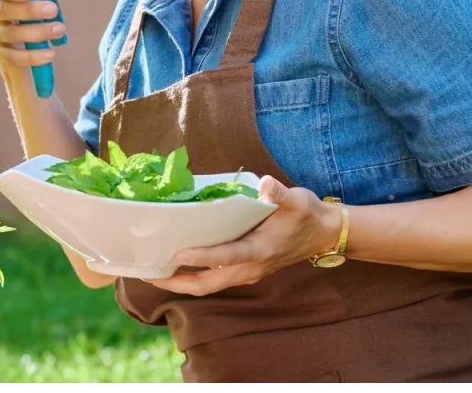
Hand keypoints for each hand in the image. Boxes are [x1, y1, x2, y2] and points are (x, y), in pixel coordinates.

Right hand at [0, 0, 68, 76]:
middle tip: (53, 9)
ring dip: (35, 32)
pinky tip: (50, 54)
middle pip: (3, 11)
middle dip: (28, 11)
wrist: (26, 39)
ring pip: (9, 34)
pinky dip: (31, 56)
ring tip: (60, 30)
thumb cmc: (33, 2)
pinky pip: (11, 57)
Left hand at [146, 176, 343, 295]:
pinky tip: (174, 265)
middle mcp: (250, 267)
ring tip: (152, 273)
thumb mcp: (297, 200)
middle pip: (208, 284)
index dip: (203, 258)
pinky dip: (192, 276)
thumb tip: (267, 184)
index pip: (227, 257)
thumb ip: (280, 193)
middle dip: (178, 283)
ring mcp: (246, 271)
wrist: (323, 233)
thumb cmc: (307, 214)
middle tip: (148, 275)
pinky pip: (213, 279)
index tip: (178, 255)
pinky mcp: (244, 269)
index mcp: (261, 250)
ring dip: (181, 283)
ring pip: (208, 285)